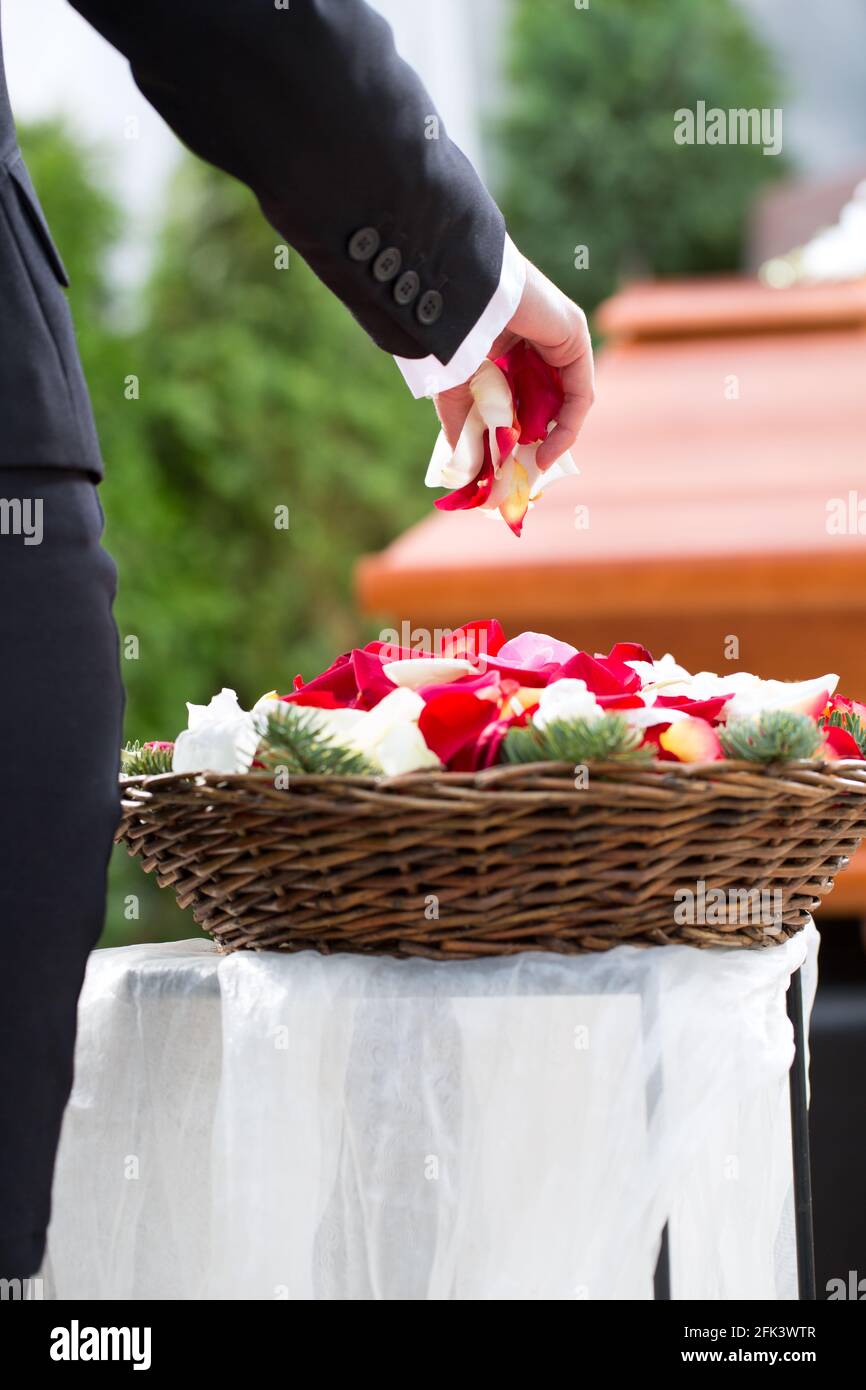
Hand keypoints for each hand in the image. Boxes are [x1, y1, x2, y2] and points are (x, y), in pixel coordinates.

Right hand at [434, 255, 594, 469]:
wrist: (458, 294)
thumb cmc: (448, 332)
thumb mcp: (455, 392)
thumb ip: (464, 428)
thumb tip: (466, 471)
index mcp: (505, 345)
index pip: (520, 398)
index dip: (514, 436)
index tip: (503, 470)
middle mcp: (535, 340)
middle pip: (542, 402)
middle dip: (530, 444)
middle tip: (516, 478)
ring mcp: (558, 338)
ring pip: (561, 401)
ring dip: (547, 440)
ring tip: (526, 469)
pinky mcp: (575, 338)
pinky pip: (579, 395)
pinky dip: (566, 427)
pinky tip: (545, 451)